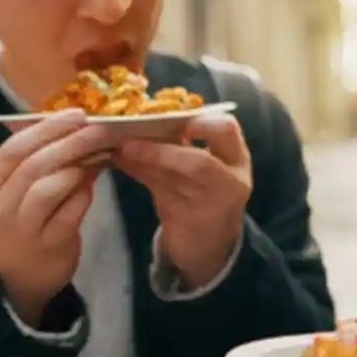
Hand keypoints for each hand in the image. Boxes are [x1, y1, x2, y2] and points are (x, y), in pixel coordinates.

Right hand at [0, 109, 114, 326]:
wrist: (19, 278)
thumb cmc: (24, 221)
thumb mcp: (20, 189)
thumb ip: (41, 160)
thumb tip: (78, 126)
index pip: (13, 148)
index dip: (46, 128)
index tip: (76, 114)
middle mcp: (0, 206)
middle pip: (33, 165)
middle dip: (69, 142)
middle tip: (98, 129)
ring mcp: (23, 229)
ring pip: (47, 188)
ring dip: (77, 167)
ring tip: (100, 153)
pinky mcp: (49, 246)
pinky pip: (69, 212)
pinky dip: (84, 194)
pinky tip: (93, 185)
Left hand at [113, 115, 251, 288]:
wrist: (210, 241)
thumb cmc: (205, 190)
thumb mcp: (206, 164)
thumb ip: (180, 141)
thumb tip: (141, 115)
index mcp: (237, 159)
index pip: (227, 130)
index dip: (200, 122)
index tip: (172, 118)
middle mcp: (230, 183)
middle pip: (199, 163)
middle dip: (161, 151)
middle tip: (129, 141)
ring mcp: (210, 207)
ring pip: (174, 181)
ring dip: (143, 162)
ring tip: (120, 149)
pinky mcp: (187, 223)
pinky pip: (159, 194)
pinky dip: (139, 174)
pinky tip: (122, 163)